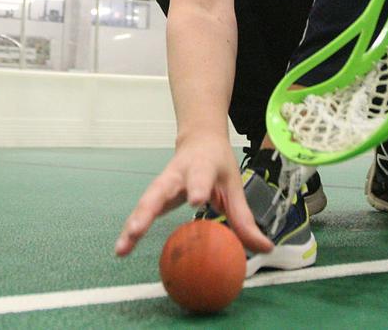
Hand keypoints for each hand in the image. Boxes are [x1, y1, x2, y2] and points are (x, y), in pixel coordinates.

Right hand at [115, 135, 271, 257]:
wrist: (198, 139)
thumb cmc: (217, 163)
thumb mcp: (234, 184)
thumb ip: (245, 217)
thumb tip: (265, 248)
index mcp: (201, 166)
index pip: (199, 176)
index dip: (197, 187)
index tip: (196, 200)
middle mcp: (177, 173)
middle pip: (160, 189)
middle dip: (148, 209)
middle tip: (138, 229)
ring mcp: (162, 183)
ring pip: (145, 202)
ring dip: (133, 223)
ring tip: (122, 248)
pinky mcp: (155, 194)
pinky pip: (141, 212)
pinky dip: (131, 229)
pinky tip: (122, 248)